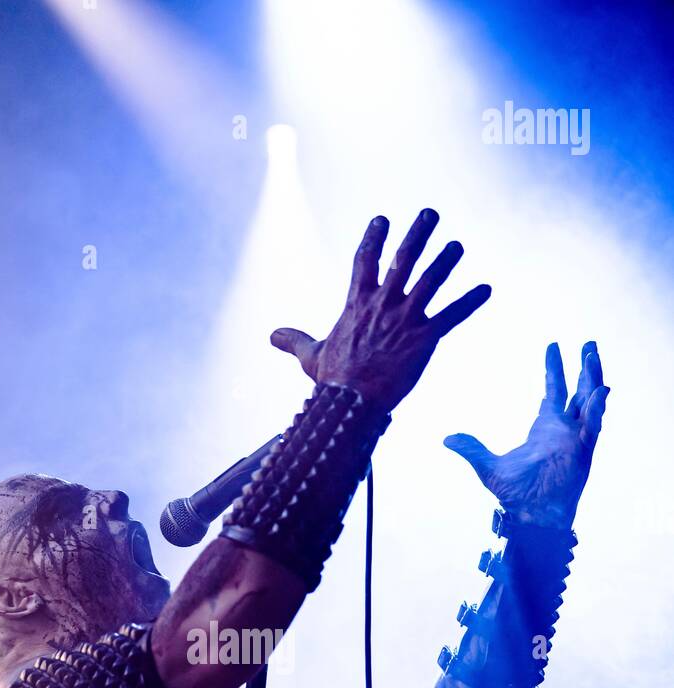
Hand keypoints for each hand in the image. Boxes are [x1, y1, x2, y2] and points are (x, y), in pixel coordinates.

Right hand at [270, 210, 490, 414]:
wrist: (352, 402)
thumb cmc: (332, 380)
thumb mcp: (310, 356)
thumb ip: (295, 340)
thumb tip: (272, 336)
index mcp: (357, 302)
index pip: (365, 259)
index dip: (374, 237)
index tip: (383, 219)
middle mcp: (383, 303)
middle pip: (403, 258)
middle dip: (418, 234)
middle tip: (431, 214)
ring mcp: (406, 319)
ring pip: (432, 280)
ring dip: (447, 260)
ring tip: (457, 246)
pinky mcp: (425, 338)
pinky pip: (452, 316)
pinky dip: (471, 302)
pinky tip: (487, 289)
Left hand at [444, 342, 608, 529]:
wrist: (530, 515)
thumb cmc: (514, 495)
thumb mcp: (487, 466)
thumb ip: (471, 449)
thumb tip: (447, 439)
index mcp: (544, 428)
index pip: (553, 391)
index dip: (554, 369)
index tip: (552, 346)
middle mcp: (564, 429)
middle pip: (579, 391)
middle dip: (585, 367)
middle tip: (588, 343)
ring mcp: (576, 439)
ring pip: (590, 402)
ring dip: (593, 379)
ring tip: (593, 355)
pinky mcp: (584, 451)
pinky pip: (594, 425)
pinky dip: (597, 408)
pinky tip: (599, 391)